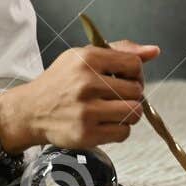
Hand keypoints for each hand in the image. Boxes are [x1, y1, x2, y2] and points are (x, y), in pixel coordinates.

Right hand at [0, 40, 160, 151]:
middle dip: (131, 95)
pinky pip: (124, 133)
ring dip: (129, 113)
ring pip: (134, 113)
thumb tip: (154, 51)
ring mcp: (86, 110)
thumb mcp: (84, 57)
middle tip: (116, 97)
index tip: (124, 78)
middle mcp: (86, 83)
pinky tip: (105, 123)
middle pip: (137, 91)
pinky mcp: (86, 133)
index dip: (135, 73)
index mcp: (87, 59)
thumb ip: (120, 51)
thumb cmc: (61, 82)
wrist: (30, 111)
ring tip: (113, 110)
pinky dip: (119, 130)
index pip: (134, 65)